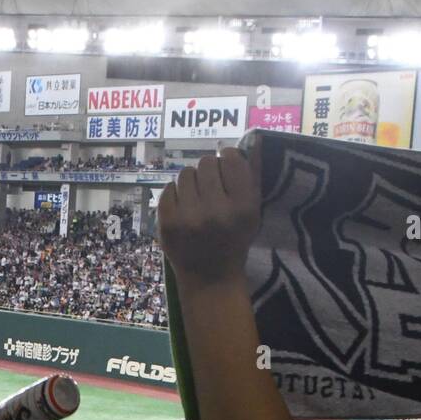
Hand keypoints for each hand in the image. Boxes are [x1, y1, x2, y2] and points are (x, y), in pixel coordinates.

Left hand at [157, 145, 260, 291]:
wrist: (210, 278)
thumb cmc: (234, 241)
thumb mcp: (252, 212)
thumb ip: (252, 176)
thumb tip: (251, 140)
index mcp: (243, 207)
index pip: (231, 158)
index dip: (227, 160)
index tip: (226, 171)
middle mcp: (217, 211)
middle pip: (206, 163)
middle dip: (208, 172)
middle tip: (210, 190)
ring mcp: (189, 217)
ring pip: (186, 173)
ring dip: (191, 183)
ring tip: (197, 201)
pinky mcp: (167, 223)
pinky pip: (169, 188)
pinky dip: (176, 196)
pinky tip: (184, 210)